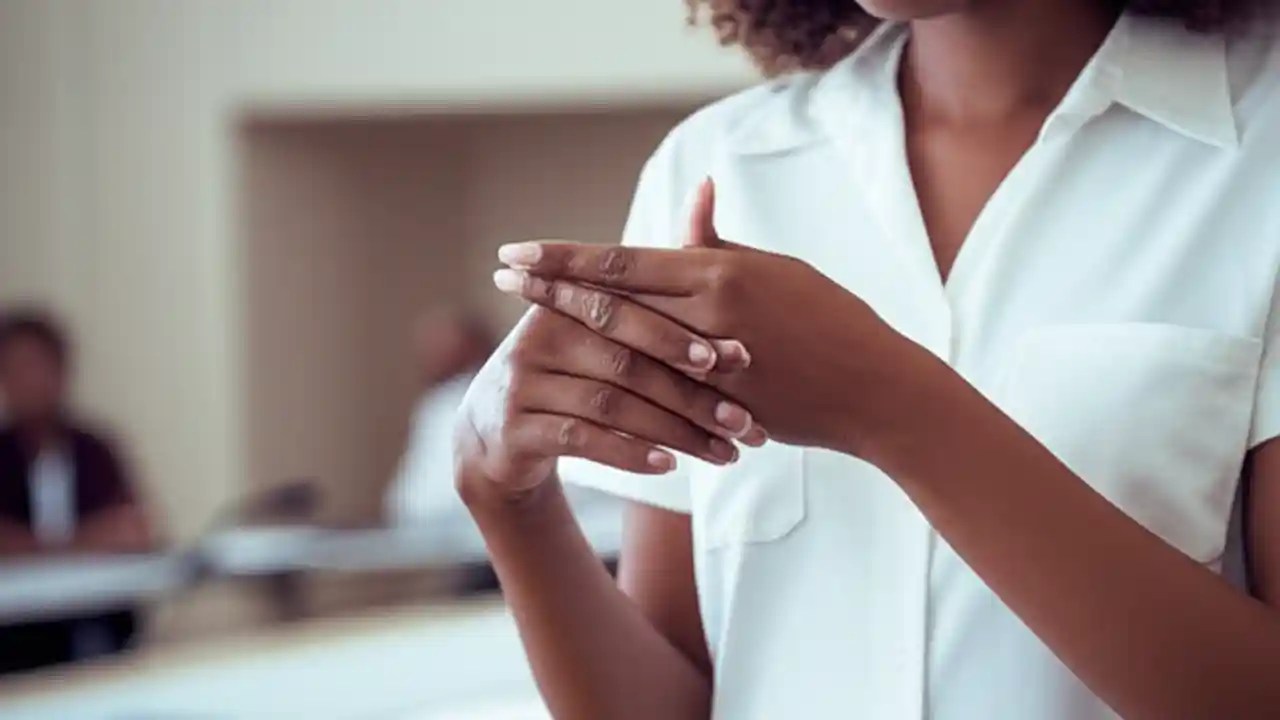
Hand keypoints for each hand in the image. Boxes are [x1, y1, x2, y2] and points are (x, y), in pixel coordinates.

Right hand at [454, 302, 765, 507]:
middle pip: (628, 362)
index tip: (743, 357)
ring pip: (612, 404)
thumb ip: (653, 302)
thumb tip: (717, 231)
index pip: (633, 311)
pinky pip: (583, 439)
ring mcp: (522, 381)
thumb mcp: (603, 335)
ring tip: (723, 453)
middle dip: (693, 393)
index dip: (687, 335)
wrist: (498, 434)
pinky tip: (670, 465)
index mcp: (566, 299)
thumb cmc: (573, 375)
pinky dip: (631, 452)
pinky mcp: (515, 428)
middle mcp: (540, 334)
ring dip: (675, 432)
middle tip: (744, 420)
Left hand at [493, 180, 922, 456]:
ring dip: (572, 337)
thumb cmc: (829, 317)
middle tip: (501, 279)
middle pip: (611, 302)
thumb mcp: (775, 268)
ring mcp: (711, 368)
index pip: (624, 261)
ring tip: (529, 325)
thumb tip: (693, 193)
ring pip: (626, 350)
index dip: (566, 258)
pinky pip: (658, 397)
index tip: (517, 252)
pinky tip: (581, 381)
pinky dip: (619, 387)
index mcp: (720, 273)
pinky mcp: (717, 407)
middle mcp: (708, 317)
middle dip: (550, 290)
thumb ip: (720, 243)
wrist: (876, 389)